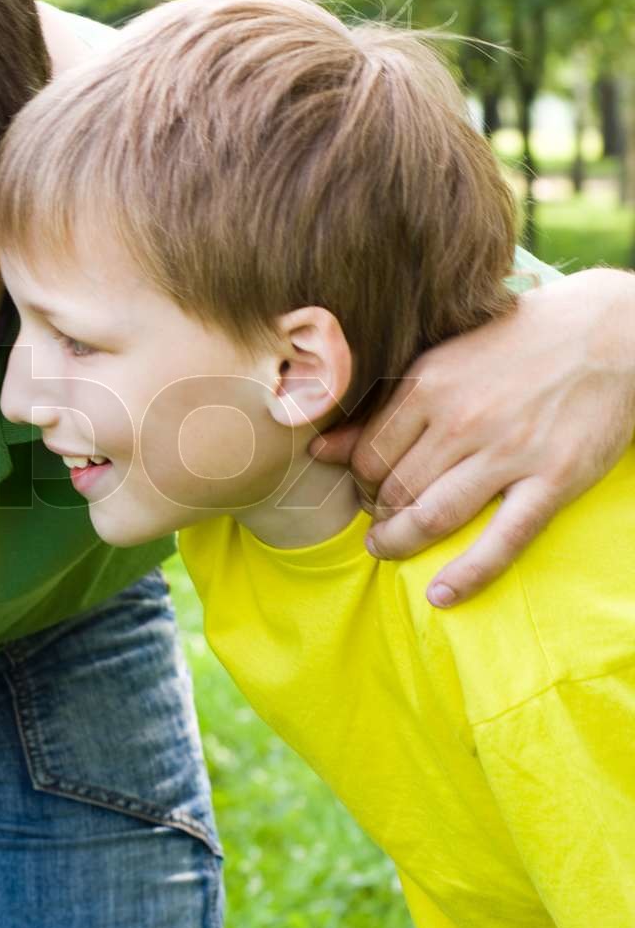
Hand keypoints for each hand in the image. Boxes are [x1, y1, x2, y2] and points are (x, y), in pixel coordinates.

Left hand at [312, 268, 634, 605]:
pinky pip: (503, 540)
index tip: (367, 491)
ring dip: (401, 542)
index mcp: (428, 385)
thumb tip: (321, 450)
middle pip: (395, 489)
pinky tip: (441, 595)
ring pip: (433, 516)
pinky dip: (468, 573)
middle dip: (378, 514)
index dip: (361, 483)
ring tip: (388, 548)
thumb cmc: (517, 344)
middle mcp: (461, 421)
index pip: (369, 457)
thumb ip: (384, 406)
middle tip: (379, 521)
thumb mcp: (442, 359)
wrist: (609, 333)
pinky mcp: (554, 479)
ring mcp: (509, 453)